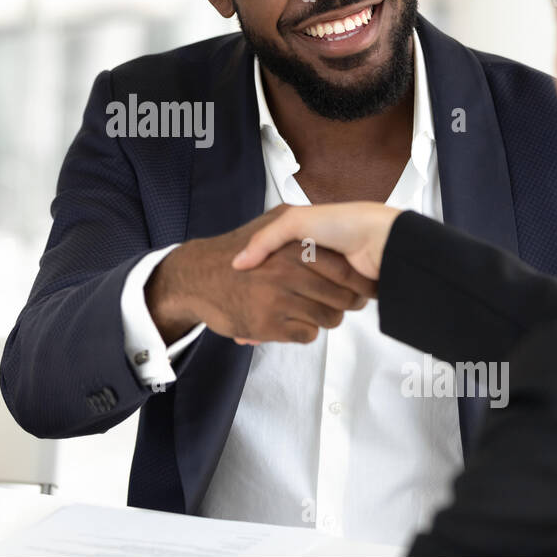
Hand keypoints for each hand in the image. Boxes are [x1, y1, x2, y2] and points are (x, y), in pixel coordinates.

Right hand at [145, 205, 377, 345]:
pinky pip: (307, 334)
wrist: (197, 275)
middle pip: (343, 297)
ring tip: (312, 309)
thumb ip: (305, 227)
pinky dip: (304, 330)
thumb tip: (344, 250)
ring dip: (325, 317)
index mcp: (295, 244)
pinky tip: (291, 319)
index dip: (359, 282)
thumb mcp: (271, 222)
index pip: (346, 271)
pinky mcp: (269, 324)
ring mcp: (278, 298)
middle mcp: (288, 269)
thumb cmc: (236, 250)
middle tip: (341, 301)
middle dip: (347, 302)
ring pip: (328, 318)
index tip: (360, 287)